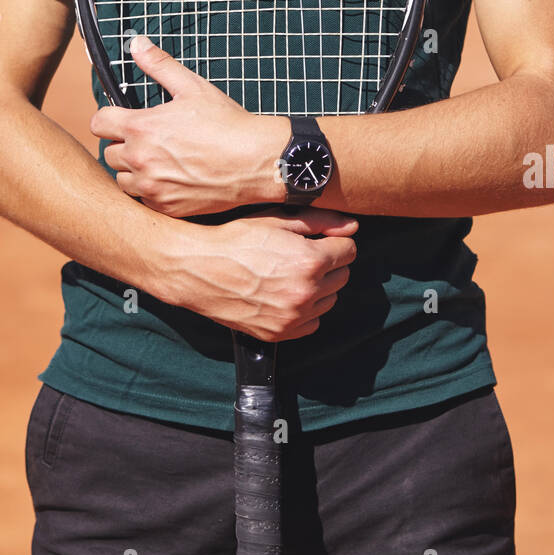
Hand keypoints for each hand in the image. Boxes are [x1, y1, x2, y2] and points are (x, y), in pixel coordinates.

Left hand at [91, 35, 287, 216]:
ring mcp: (152, 187)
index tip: (123, 119)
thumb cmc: (226, 123)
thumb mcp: (193, 87)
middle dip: (123, 144)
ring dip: (133, 171)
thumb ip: (159, 65)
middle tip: (148, 140)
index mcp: (141, 128)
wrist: (255, 160)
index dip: (109, 118)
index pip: (98, 123)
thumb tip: (137, 44)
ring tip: (156, 161)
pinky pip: (143, 200)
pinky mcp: (166, 206)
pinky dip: (150, 191)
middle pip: (108, 153)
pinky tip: (170, 179)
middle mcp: (140, 160)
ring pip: (122, 180)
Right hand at [158, 207, 359, 340]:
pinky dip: (306, 310)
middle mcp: (306, 293)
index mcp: (310, 262)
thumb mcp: (278, 220)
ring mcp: (293, 317)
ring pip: (329, 300)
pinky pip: (312, 323)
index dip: (335, 242)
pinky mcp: (280, 334)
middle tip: (303, 254)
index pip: (349, 251)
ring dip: (319, 287)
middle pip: (343, 276)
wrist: (199, 269)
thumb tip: (353, 226)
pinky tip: (285, 294)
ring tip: (291, 273)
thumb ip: (320, 222)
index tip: (320, 240)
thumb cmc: (237, 239)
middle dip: (329, 263)